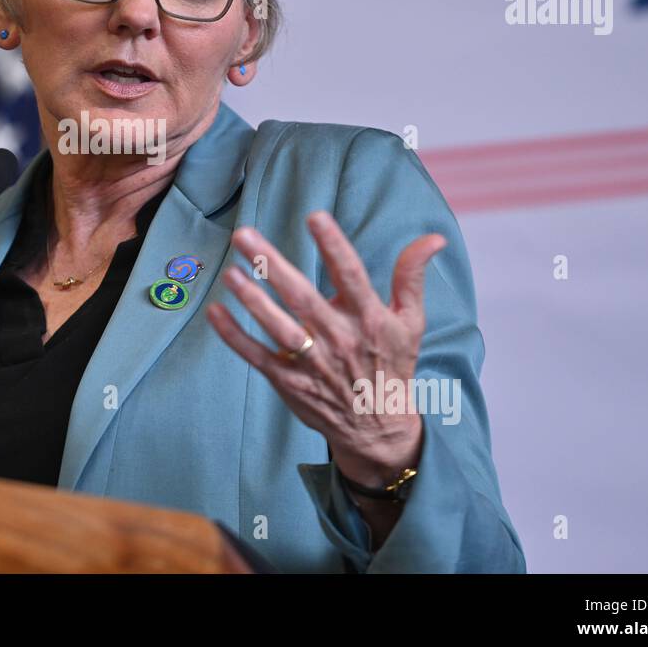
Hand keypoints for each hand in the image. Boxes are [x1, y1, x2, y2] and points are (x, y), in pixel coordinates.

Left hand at [204, 211, 445, 488]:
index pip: (351, 276)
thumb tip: (432, 239)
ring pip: (278, 327)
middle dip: (272, 264)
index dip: (334, 247)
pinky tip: (214, 312)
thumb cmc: (392, 365)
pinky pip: (257, 356)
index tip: (315, 217)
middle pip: (302, 297)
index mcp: (370, 319)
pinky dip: (234, 336)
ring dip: (252, 300)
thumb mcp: (410, 322)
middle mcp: (339, 339)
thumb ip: (411, 277)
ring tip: (230, 272)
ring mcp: (312, 363)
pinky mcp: (290, 382)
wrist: (379, 430)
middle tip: (244, 234)